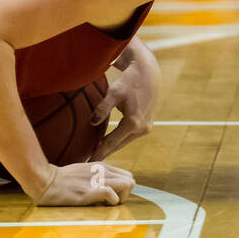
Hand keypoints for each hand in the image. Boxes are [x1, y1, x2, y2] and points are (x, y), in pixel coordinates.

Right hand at [31, 161, 135, 206]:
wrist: (45, 180)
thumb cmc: (63, 179)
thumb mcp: (84, 171)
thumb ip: (97, 174)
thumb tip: (108, 185)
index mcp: (101, 166)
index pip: (126, 175)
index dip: (123, 189)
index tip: (113, 197)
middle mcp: (102, 171)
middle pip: (130, 180)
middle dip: (125, 194)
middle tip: (112, 203)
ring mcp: (96, 180)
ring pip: (126, 185)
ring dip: (121, 199)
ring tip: (107, 205)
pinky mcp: (89, 192)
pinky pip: (112, 195)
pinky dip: (111, 203)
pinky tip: (101, 205)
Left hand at [89, 46, 161, 161]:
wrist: (148, 74)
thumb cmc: (129, 81)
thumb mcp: (114, 92)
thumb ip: (103, 108)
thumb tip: (92, 123)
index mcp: (133, 122)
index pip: (112, 142)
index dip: (100, 152)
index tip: (90, 162)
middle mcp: (142, 128)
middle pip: (119, 145)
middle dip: (105, 153)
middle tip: (91, 163)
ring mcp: (146, 128)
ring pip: (125, 141)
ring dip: (112, 147)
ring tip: (98, 154)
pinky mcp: (147, 124)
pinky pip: (130, 136)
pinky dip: (120, 140)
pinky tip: (110, 143)